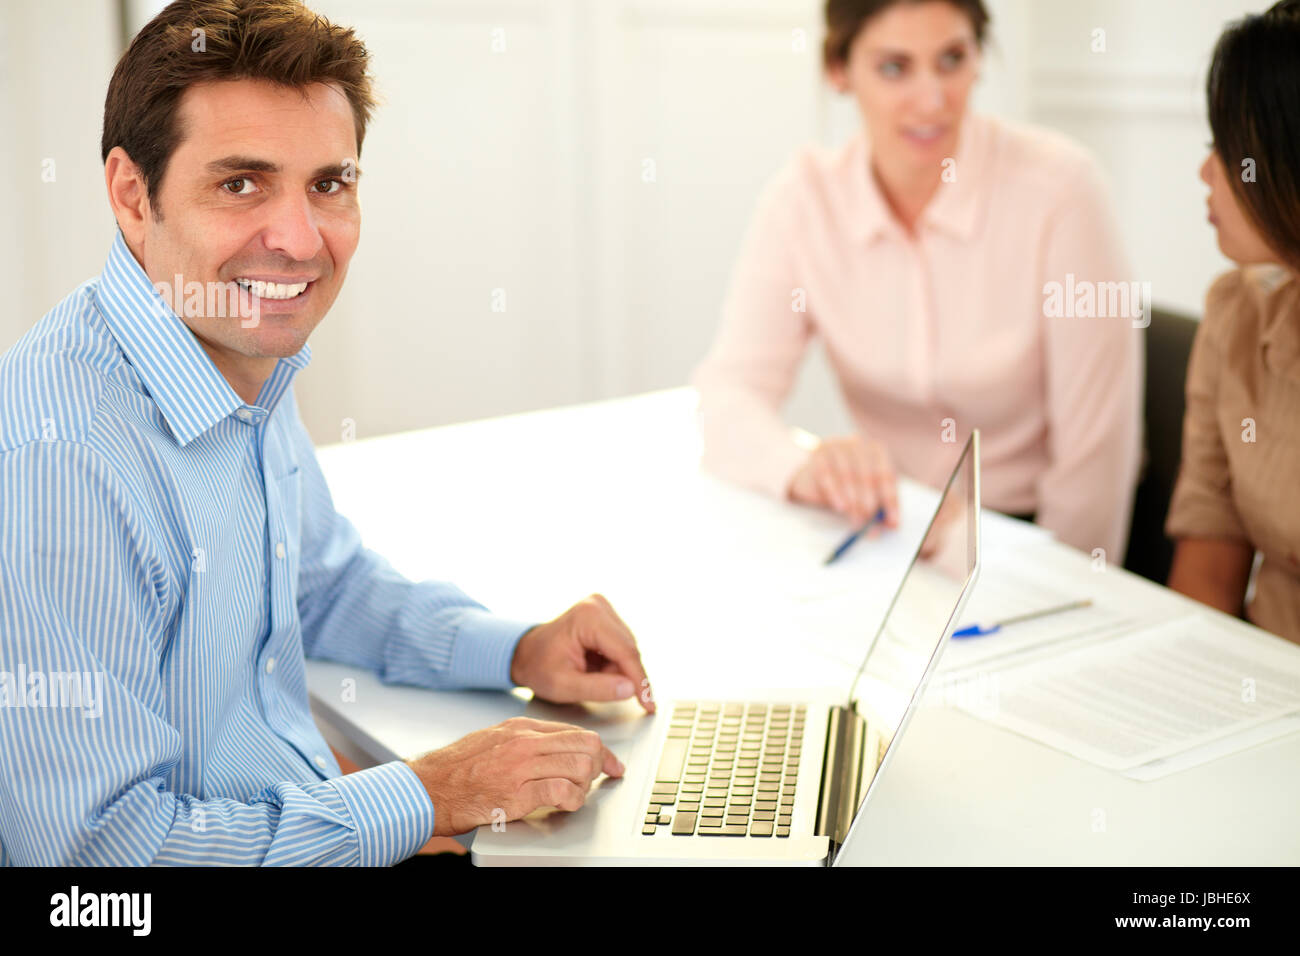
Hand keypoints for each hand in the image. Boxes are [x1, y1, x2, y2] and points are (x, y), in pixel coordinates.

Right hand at [406, 717, 623, 835]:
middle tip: (594, 783)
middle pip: (585, 746)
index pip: (576, 731)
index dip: (601, 751)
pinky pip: (562, 793)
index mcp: (520, 727)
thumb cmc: (457, 769)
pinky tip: (562, 806)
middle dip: (599, 767)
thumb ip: (526, 740)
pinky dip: (571, 801)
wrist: (427, 788)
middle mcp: (524, 742)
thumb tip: (560, 746)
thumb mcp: (494, 739)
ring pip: (579, 767)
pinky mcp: (516, 794)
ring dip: (584, 786)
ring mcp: (520, 767)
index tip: (612, 764)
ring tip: (571, 796)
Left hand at [510, 593, 654, 713]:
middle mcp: (598, 606)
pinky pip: (622, 645)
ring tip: (590, 675)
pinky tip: (594, 667)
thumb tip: (630, 689)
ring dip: (616, 670)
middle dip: (621, 676)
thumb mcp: (563, 686)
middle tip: (600, 690)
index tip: (649, 705)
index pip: (625, 652)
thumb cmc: (538, 666)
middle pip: (628, 650)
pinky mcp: (606, 615)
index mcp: (588, 617)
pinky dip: (612, 663)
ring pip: (627, 649)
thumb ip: (598, 689)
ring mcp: (603, 608)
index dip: (640, 681)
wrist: (525, 653)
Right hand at [787, 434, 899, 527]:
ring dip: (853, 502)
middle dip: (870, 503)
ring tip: (856, 521)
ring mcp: (837, 445)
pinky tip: (840, 507)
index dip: (890, 500)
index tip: (892, 521)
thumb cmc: (844, 485)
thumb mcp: (863, 495)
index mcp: (876, 451)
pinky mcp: (819, 452)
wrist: (812, 474)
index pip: (886, 475)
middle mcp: (858, 444)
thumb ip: (877, 508)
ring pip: (848, 476)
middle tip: (870, 523)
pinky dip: (835, 493)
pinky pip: (827, 474)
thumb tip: (890, 524)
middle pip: (867, 475)